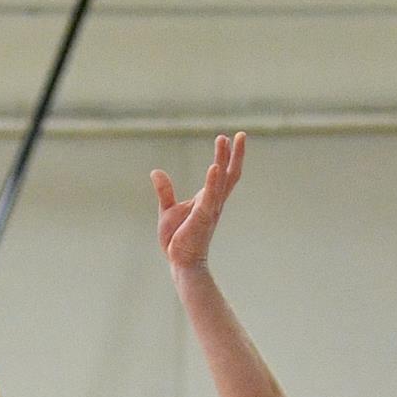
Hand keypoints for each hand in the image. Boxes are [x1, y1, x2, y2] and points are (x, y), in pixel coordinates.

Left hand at [153, 132, 246, 271]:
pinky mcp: (202, 217)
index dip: (228, 156)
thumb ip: (165, 190)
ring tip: (225, 140)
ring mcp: (210, 209)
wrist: (180, 262)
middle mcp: (214, 202)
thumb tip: (156, 171)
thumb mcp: (168, 209)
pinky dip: (212, 181)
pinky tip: (214, 167)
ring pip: (222, 180)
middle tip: (240, 135)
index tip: (230, 137)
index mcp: (208, 199)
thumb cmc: (178, 239)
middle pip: (230, 174)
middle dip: (235, 154)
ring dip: (223, 159)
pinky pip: (210, 197)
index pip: (223, 173)